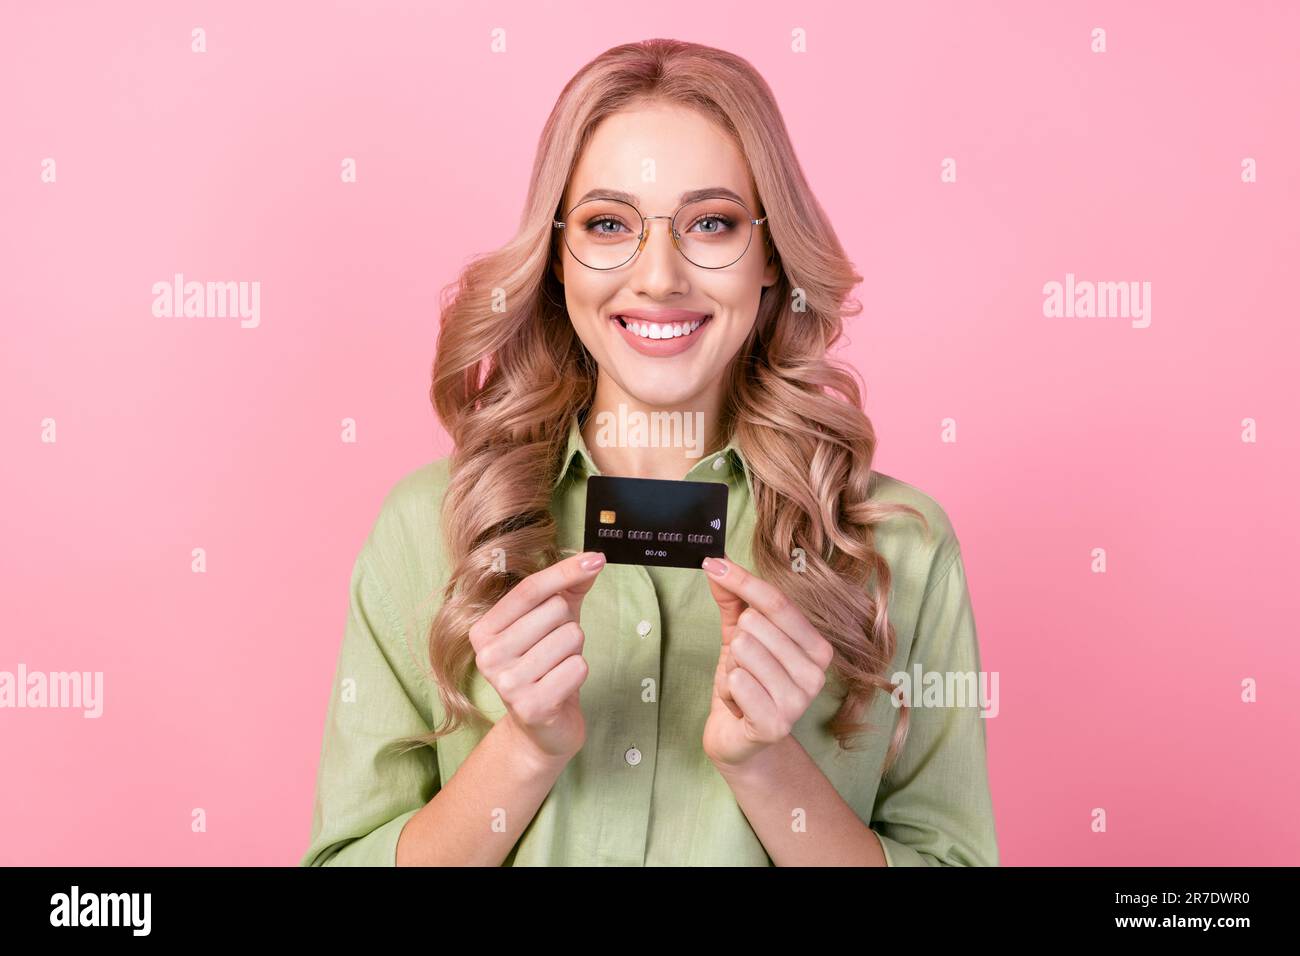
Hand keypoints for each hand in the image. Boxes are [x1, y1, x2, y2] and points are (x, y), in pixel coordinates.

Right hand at [468, 550, 605, 764]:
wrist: (542, 726)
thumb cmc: (545, 665)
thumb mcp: (552, 622)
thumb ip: (568, 588)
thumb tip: (592, 560)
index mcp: (484, 630)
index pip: (529, 590)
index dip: (565, 571)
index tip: (596, 559)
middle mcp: (488, 656)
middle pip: (555, 610)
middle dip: (568, 626)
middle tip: (554, 652)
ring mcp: (507, 683)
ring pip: (571, 636)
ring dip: (575, 652)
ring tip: (557, 669)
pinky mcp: (531, 706)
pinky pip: (577, 667)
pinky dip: (579, 673)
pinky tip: (562, 687)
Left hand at [700, 556, 835, 770]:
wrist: (739, 739)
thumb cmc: (746, 684)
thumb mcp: (739, 636)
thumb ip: (733, 599)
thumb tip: (717, 563)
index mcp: (816, 647)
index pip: (776, 602)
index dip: (742, 581)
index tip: (713, 564)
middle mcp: (816, 673)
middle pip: (755, 624)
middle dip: (736, 644)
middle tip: (744, 669)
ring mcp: (799, 701)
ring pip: (742, 650)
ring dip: (731, 668)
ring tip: (742, 687)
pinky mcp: (776, 724)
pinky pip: (737, 680)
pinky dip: (728, 688)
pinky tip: (738, 704)